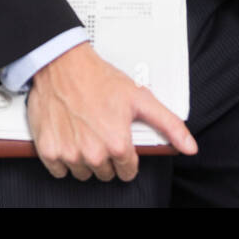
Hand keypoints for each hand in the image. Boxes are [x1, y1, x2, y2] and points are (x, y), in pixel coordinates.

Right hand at [25, 41, 197, 182]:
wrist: (63, 64)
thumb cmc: (99, 78)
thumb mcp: (141, 98)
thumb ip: (169, 125)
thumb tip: (189, 146)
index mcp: (117, 144)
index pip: (128, 172)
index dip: (126, 156)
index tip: (120, 141)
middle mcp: (93, 153)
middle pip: (105, 174)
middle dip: (106, 156)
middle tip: (102, 131)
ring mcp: (69, 154)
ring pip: (83, 173)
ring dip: (85, 158)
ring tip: (85, 131)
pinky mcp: (49, 150)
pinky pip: (59, 170)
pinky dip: (62, 157)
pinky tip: (69, 136)